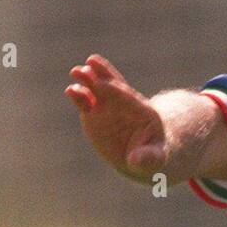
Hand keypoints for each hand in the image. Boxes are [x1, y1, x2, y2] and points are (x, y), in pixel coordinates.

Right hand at [65, 55, 167, 180]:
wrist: (139, 156)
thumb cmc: (151, 155)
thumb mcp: (156, 158)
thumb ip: (148, 157)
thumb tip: (134, 160)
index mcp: (142, 110)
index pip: (128, 97)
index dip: (116, 91)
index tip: (104, 85)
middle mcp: (123, 104)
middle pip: (112, 85)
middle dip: (102, 75)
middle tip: (90, 65)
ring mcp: (106, 107)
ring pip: (96, 89)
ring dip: (87, 80)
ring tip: (76, 72)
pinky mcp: (92, 114)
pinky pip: (84, 102)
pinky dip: (77, 96)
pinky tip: (70, 91)